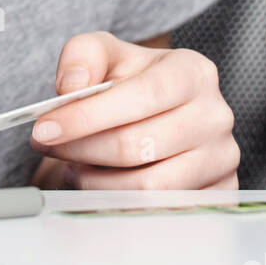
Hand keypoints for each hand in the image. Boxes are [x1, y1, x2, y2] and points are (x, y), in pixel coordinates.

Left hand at [28, 31, 239, 189]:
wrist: (155, 112)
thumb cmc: (130, 81)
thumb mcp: (105, 54)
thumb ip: (82, 56)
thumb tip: (71, 88)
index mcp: (193, 71)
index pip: (141, 97)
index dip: (87, 116)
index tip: (44, 128)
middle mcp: (215, 116)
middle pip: (140, 145)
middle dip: (82, 149)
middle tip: (48, 146)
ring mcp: (221, 159)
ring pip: (148, 185)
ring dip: (96, 181)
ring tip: (73, 166)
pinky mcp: (216, 194)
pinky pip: (159, 211)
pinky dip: (117, 202)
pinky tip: (97, 184)